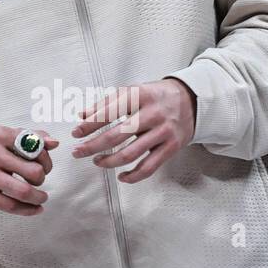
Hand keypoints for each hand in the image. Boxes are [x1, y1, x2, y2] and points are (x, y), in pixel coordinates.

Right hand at [0, 126, 58, 214]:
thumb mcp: (9, 139)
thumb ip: (33, 138)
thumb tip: (54, 143)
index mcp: (1, 135)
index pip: (35, 148)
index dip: (46, 160)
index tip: (45, 167)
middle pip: (33, 172)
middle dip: (41, 180)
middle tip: (39, 182)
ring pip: (23, 192)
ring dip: (38, 198)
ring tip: (41, 198)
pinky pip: (10, 206)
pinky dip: (27, 210)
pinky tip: (34, 209)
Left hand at [70, 79, 196, 183]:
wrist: (190, 100)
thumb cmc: (155, 96)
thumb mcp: (132, 91)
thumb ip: (106, 103)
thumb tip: (82, 115)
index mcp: (140, 95)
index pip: (108, 112)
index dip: (89, 125)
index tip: (76, 133)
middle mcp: (152, 114)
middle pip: (116, 135)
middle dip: (93, 146)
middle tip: (78, 151)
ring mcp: (163, 132)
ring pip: (130, 153)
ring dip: (109, 161)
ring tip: (96, 161)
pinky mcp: (171, 147)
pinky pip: (149, 167)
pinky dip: (133, 176)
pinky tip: (121, 177)